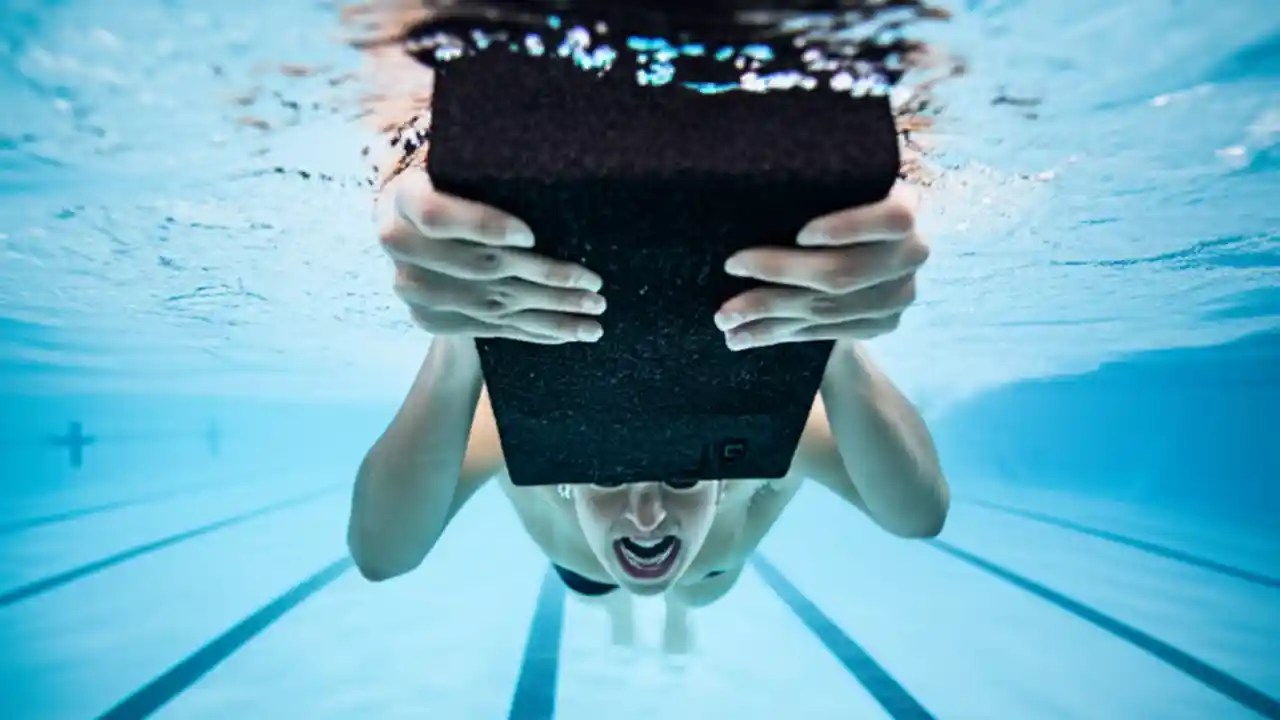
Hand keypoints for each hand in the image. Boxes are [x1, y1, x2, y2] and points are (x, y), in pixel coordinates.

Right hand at [378, 168, 606, 343]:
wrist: (413, 226)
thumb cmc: (453, 184)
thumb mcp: (461, 167)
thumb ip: (491, 171)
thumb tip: (555, 165)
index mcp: (405, 198)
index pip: (438, 216)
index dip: (483, 226)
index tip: (530, 234)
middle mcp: (400, 246)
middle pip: (479, 267)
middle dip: (545, 278)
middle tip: (595, 284)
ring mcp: (413, 290)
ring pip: (492, 304)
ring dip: (551, 313)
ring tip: (594, 316)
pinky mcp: (431, 320)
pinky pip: (490, 329)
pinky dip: (535, 332)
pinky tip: (569, 333)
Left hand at [714, 183, 927, 350]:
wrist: (866, 242)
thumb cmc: (835, 196)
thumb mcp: (837, 179)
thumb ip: (815, 175)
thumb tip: (754, 156)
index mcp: (906, 206)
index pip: (892, 219)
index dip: (848, 228)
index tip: (800, 233)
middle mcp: (910, 254)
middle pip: (844, 272)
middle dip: (780, 272)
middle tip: (731, 267)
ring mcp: (897, 296)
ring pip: (827, 310)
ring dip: (769, 316)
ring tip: (724, 318)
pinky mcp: (879, 326)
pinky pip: (823, 333)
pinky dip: (779, 334)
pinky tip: (743, 335)